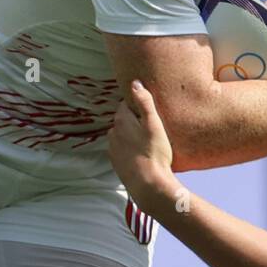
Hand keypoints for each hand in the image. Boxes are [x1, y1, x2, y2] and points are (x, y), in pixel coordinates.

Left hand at [107, 80, 176, 201]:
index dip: (139, 105)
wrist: (148, 184)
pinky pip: (123, 149)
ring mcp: (113, 148)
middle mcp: (113, 132)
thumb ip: (144, 102)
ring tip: (149, 142)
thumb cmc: (154, 152)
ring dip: (132, 135)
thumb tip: (135, 82)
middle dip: (135, 120)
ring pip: (123, 134)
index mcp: (121, 120)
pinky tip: (143, 154)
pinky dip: (131, 149)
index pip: (127, 103)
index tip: (151, 111)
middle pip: (124, 119)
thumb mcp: (154, 124)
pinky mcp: (116, 161)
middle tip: (153, 127)